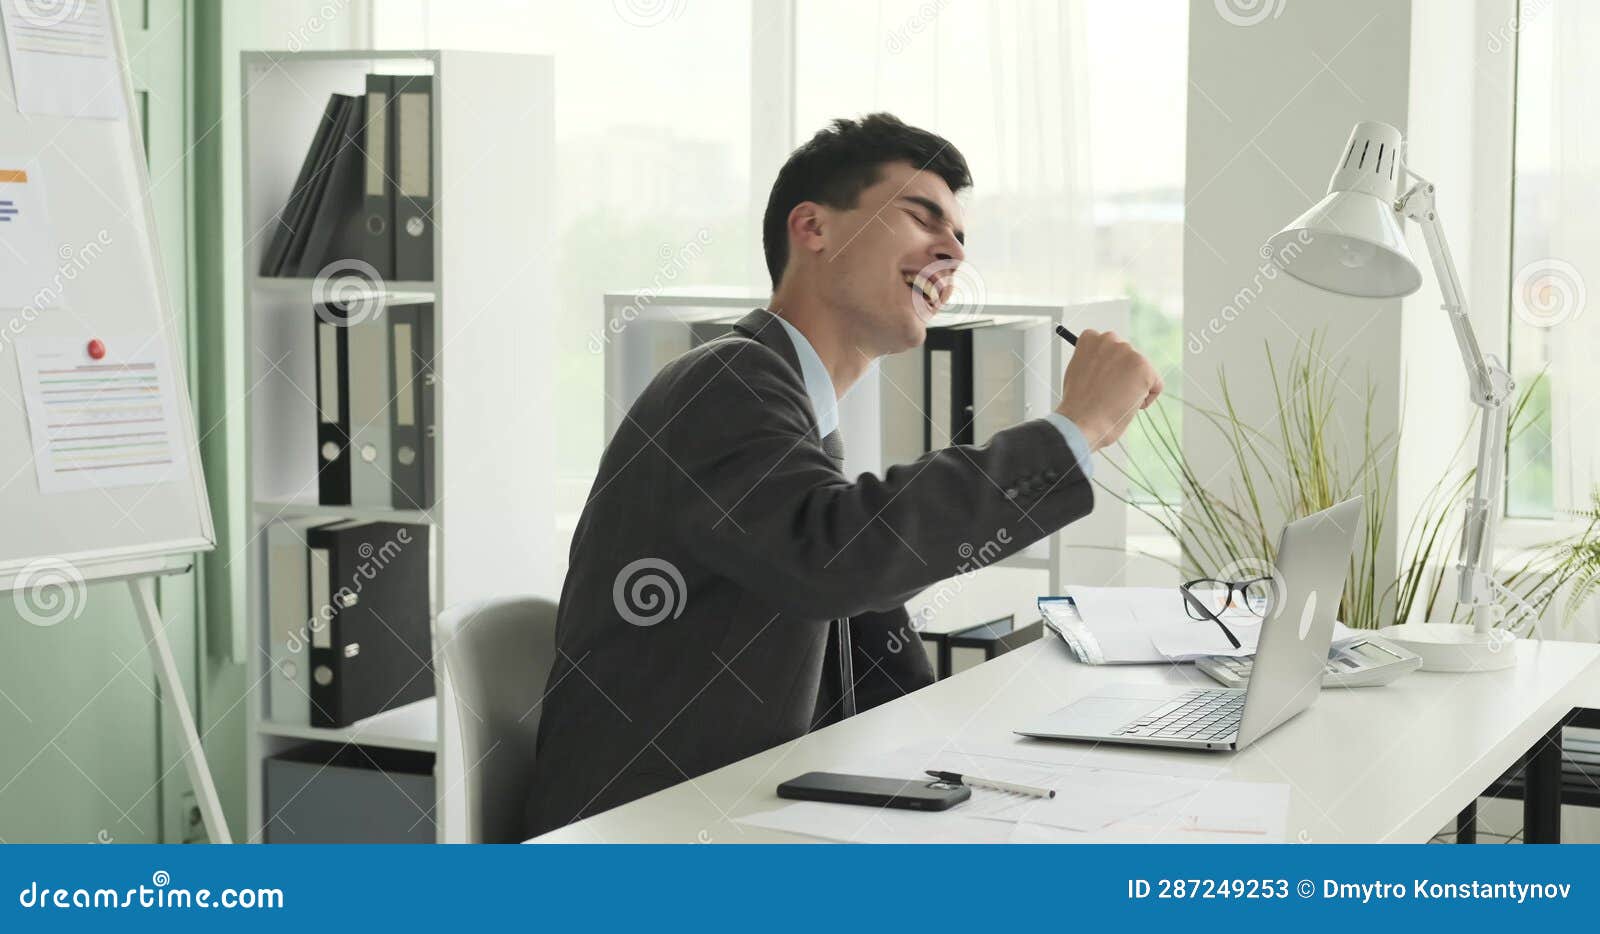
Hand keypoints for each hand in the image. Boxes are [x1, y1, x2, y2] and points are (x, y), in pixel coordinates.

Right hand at [1055, 329, 1162, 451]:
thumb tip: (1109, 365)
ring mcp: (1128, 353)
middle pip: (1127, 356)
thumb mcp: (1077, 372)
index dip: (1107, 366)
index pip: (1108, 345)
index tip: (1100, 381)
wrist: (1080, 422)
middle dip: (1122, 374)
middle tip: (1108, 394)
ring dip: (1132, 386)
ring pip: (1141, 371)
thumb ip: (1093, 362)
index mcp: (1090, 338)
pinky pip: (1155, 385)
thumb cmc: (1077, 405)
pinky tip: (1127, 406)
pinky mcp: (1144, 368)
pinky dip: (1145, 399)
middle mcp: (1110, 340)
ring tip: (1114, 401)